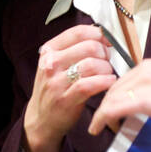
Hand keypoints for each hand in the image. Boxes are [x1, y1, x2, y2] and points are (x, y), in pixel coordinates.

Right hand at [25, 25, 116, 151]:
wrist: (41, 119)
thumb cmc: (55, 88)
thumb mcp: (56, 64)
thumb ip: (74, 49)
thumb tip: (102, 35)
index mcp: (50, 50)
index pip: (78, 32)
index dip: (99, 34)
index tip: (107, 41)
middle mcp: (51, 63)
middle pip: (89, 47)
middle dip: (104, 53)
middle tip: (106, 61)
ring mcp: (56, 82)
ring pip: (91, 64)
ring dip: (106, 68)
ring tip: (107, 74)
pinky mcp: (65, 99)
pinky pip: (90, 85)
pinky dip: (105, 81)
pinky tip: (109, 82)